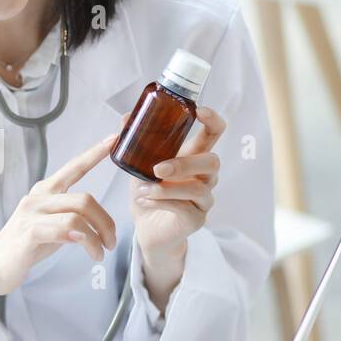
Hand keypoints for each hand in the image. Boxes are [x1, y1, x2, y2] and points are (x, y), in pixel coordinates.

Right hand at [0, 133, 118, 296]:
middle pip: (85, 199)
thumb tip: (100, 220)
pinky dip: (84, 240)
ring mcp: (31, 214)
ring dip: (97, 237)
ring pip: (77, 215)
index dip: (94, 153)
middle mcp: (38, 198)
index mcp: (44, 192)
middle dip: (106, 222)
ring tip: (100, 253)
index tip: (113, 139)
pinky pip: (65, 230)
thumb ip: (71, 215)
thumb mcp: (51, 225)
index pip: (73, 168)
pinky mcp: (28, 233)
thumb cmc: (24, 247)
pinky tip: (89, 252)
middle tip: (111, 242)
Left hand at [130, 106, 225, 299]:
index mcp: (194, 157)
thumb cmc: (148, 192)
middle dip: (185, 162)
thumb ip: (136, 142)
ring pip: (198, 188)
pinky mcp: (196, 219)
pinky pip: (185, 208)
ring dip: (167, 188)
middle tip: (158, 168)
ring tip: (143, 189)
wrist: (147, 229)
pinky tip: (144, 200)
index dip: (213, 120)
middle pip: (212, 161)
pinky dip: (161, 202)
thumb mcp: (139, 164)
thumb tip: (126, 117)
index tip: (199, 111)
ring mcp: (203, 199)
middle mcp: (205, 177)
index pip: (215, 134)